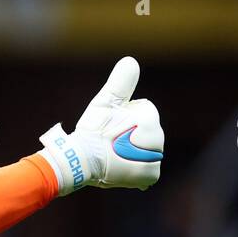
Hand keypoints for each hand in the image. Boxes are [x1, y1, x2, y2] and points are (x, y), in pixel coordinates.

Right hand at [38, 56, 163, 194]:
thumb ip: (120, 82)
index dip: (125, 119)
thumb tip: (131, 60)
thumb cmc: (91, 131)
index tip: (111, 128)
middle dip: (131, 137)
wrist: (80, 161)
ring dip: (134, 153)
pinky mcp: (149, 176)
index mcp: (150, 119)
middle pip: (148, 133)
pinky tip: (124, 167)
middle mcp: (158, 140)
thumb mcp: (104, 102)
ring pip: (148, 151)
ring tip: (115, 155)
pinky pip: (149, 170)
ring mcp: (155, 159)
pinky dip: (138, 170)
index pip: (144, 113)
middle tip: (110, 143)